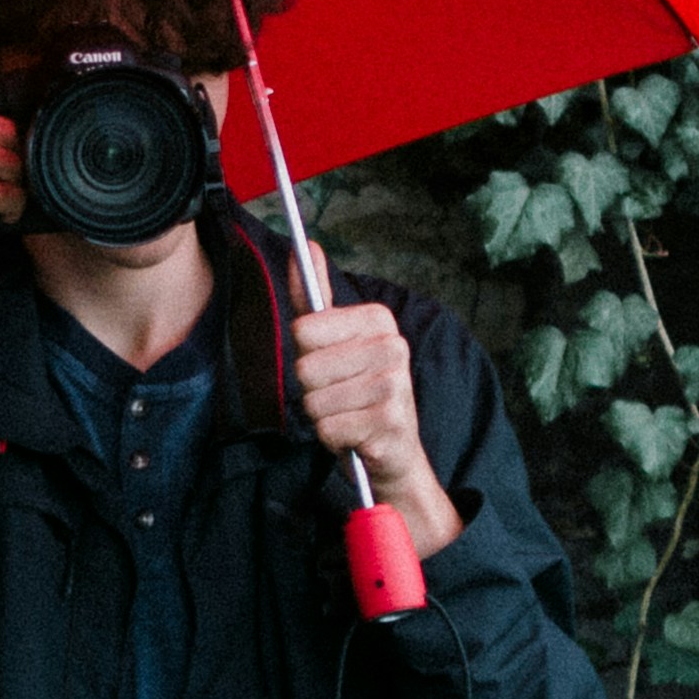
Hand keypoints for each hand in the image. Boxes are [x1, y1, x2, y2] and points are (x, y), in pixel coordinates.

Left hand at [285, 300, 464, 555]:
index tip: (330, 364)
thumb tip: (305, 245)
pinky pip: (327, 429)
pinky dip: (332, 439)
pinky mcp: (390, 421)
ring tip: (347, 416)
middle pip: (305, 368)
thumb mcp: (333, 344)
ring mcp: (395, 384)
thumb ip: (314, 298)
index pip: (304, 330)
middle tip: (339, 396)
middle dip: (312, 390)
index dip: (306, 354)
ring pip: (313, 402)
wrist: (393, 454)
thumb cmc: (356, 394)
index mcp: (378, 319)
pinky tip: (355, 436)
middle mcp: (392, 346)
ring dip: (322, 417)